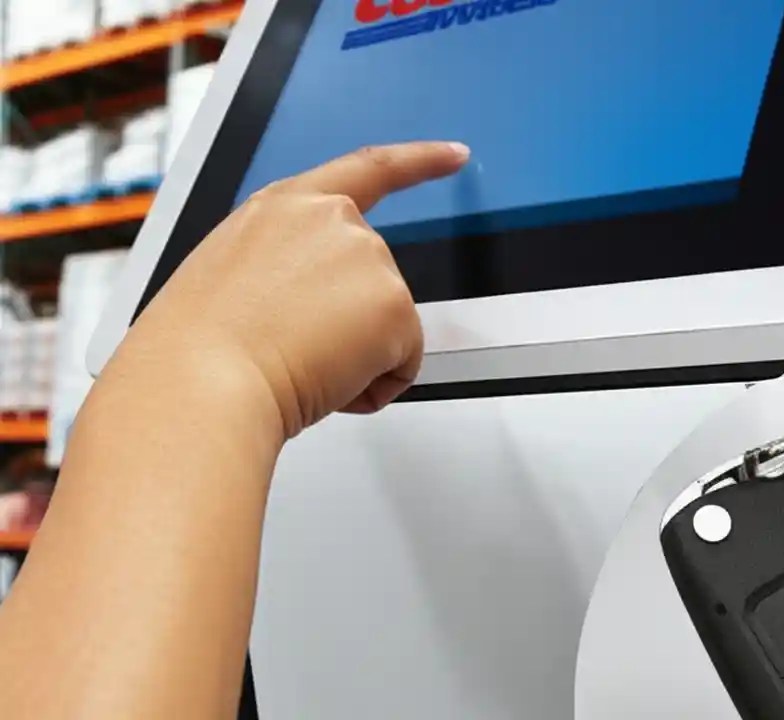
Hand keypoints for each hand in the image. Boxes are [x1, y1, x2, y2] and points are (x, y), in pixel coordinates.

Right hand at [115, 142, 469, 438]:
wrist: (201, 382)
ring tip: (294, 361)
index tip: (455, 153)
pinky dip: (373, 386)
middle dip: (348, 324)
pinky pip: (404, 364)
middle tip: (288, 345)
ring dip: (354, 357)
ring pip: (387, 327)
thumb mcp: (233, 275)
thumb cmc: (198, 346)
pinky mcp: (395, 305)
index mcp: (285, 206)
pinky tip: (326, 380)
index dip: (419, 160)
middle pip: (375, 281)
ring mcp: (370, 259)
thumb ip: (286, 266)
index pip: (369, 169)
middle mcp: (333, 220)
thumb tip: (314, 303)